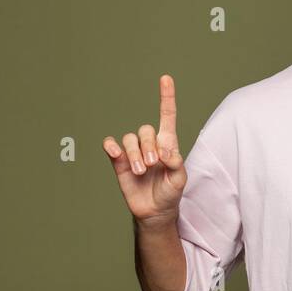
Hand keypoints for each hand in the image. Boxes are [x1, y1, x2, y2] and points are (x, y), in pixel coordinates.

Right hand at [103, 74, 186, 223]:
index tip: (165, 79)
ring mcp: (134, 152)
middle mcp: (150, 144)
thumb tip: (165, 151)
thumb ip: (176, 163)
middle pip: (146, 130)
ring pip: (129, 139)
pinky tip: (115, 154)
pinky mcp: (120, 162)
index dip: (166, 97)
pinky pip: (111, 146)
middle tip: (153, 166)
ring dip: (135, 153)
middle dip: (149, 147)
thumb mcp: (180, 179)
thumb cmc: (170, 192)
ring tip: (142, 171)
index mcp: (168, 144)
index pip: (167, 115)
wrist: (155, 211)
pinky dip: (112, 146)